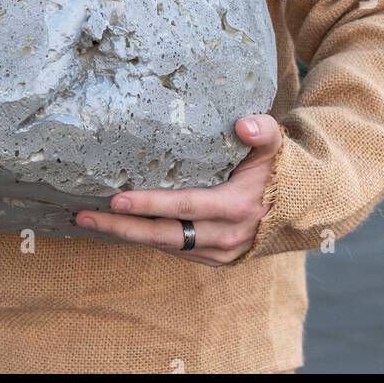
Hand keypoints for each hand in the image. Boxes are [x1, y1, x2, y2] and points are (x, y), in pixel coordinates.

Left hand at [73, 114, 283, 266]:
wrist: (298, 207)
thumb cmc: (277, 168)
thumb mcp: (276, 144)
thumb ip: (262, 130)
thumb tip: (242, 124)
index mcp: (235, 207)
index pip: (184, 207)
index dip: (149, 204)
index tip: (116, 198)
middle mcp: (225, 236)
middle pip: (164, 235)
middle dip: (122, 228)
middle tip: (85, 216)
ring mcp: (219, 252)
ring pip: (165, 245)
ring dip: (127, 236)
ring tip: (90, 220)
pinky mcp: (215, 259)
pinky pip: (175, 249)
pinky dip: (146, 239)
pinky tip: (120, 227)